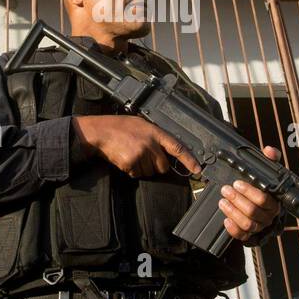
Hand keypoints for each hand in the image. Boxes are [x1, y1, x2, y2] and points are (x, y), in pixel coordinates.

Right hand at [73, 115, 199, 178]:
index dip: (189, 160)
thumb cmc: (119, 127)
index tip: (197, 169)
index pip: (178, 147)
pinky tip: (125, 158)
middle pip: (163, 166)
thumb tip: (166, 150)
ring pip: (150, 172)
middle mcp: (150, 144)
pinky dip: (132, 171)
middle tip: (143, 155)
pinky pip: (137, 174)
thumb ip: (155, 136)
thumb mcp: (141, 124)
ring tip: (131, 154)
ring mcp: (141, 155)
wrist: (100, 132)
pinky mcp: (131, 164)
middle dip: (156, 165)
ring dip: (142, 168)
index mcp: (155, 132)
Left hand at [220, 146, 281, 242]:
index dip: (249, 192)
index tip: (237, 183)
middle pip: (253, 212)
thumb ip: (270, 159)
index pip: (264, 199)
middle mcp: (269, 216)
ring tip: (222, 201)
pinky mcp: (250, 234)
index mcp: (275, 202)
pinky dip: (233, 229)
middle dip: (237, 200)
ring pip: (247, 224)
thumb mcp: (268, 171)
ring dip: (233, 212)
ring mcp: (259, 226)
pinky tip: (225, 220)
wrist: (261, 203)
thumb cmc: (264, 186)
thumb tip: (268, 151)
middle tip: (226, 190)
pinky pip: (242, 236)